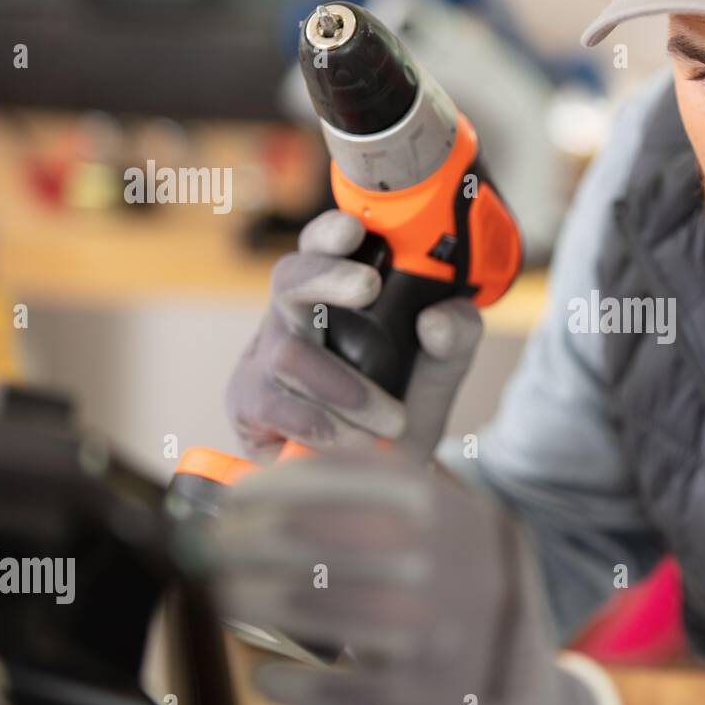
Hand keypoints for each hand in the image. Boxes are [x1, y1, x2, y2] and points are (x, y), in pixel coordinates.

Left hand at [209, 449, 610, 704]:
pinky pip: (337, 687)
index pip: (358, 477)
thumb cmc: (472, 606)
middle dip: (246, 540)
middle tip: (205, 548)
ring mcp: (446, 634)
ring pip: (318, 605)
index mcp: (464, 514)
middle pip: (323, 536)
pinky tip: (267, 675)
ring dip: (250, 598)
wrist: (528, 704)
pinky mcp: (429, 701)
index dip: (280, 485)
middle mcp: (460, 565)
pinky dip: (291, 680)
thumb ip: (401, 501)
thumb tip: (290, 472)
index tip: (234, 499)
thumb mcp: (464, 537)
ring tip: (217, 596)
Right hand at [226, 209, 481, 459]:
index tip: (354, 229)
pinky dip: (322, 424)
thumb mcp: (442, 368)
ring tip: (393, 421)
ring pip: (292, 355)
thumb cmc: (401, 404)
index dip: (330, 233)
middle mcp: (294, 317)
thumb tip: (436, 320)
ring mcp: (264, 358)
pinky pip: (276, 405)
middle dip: (327, 277)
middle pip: (289, 278)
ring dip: (349, 389)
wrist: (378, 476)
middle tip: (369, 286)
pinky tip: (355, 442)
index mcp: (335, 294)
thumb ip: (456, 337)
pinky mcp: (248, 403)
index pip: (323, 247)